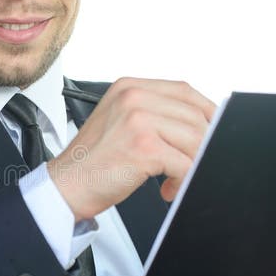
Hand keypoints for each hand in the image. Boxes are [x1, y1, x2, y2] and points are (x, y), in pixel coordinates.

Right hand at [47, 77, 214, 220]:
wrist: (64, 186)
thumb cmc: (91, 161)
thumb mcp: (120, 122)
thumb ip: (153, 114)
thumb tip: (197, 125)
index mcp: (129, 87)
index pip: (184, 90)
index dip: (205, 112)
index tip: (210, 131)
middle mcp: (134, 97)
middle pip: (194, 116)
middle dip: (200, 145)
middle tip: (189, 165)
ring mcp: (139, 120)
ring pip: (194, 140)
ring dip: (191, 165)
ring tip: (175, 179)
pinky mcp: (144, 147)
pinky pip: (184, 164)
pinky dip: (182, 180)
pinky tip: (166, 188)